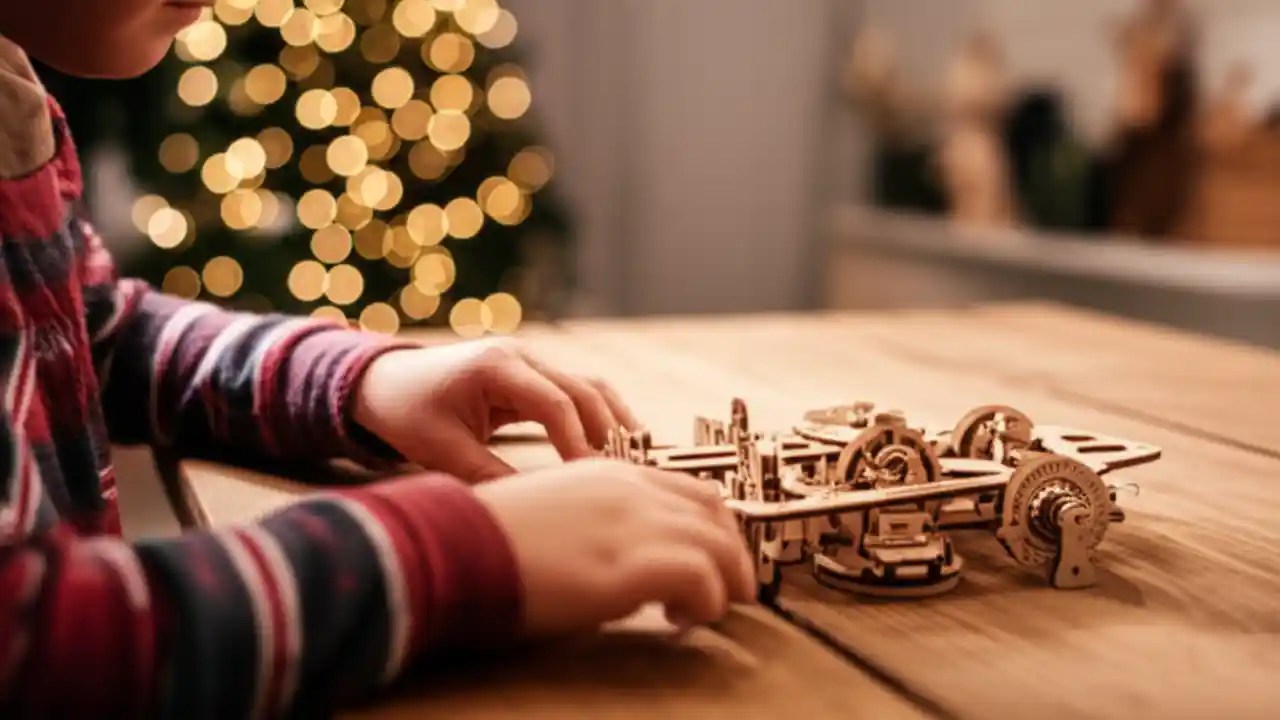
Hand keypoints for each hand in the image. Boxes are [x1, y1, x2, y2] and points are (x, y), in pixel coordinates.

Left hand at [352, 338, 639, 481]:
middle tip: (630, 476)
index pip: (555, 402)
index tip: (593, 480)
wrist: (383, 382)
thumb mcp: (441, 451)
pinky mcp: (533, 376)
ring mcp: (530, 362)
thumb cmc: (407, 413)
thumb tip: (536, 509)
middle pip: (583, 389)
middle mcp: (521, 356)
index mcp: (496, 366)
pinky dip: (600, 417)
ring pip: (589, 386)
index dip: (579, 442)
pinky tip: (618, 448)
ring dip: (615, 421)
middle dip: (610, 432)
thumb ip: (489, 476)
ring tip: (639, 461)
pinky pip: (577, 393)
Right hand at [473, 459, 755, 635]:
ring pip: (719, 544)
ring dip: (725, 581)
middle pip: (716, 514)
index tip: (714, 558)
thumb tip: (621, 558)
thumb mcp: (556, 512)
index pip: (693, 490)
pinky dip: (706, 601)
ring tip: (708, 610)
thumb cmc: (491, 539)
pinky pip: (703, 577)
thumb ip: (598, 522)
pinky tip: (679, 618)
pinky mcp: (633, 562)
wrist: (457, 546)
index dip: (715, 527)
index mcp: (614, 474)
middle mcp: (633, 490)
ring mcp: (635, 522)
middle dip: (733, 554)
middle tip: (730, 591)